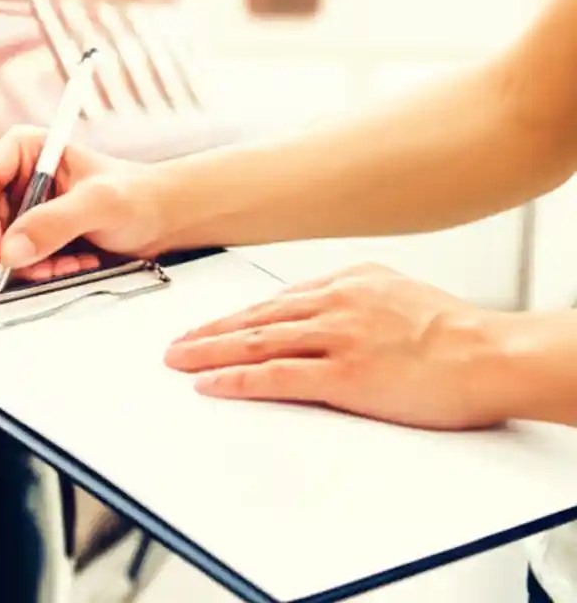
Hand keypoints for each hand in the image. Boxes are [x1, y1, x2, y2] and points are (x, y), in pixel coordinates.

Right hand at [0, 126, 159, 280]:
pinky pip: (17, 263)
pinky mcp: (30, 237)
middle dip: (10, 249)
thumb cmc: (137, 195)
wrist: (160, 220)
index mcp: (23, 150)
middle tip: (40, 266)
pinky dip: (41, 272)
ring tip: (71, 262)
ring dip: (31, 265)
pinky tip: (73, 264)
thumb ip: (54, 223)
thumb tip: (11, 250)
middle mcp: (15, 178)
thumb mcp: (99, 204)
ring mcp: (20, 210)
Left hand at [164, 263, 515, 429]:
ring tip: (178, 361)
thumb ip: (355, 298)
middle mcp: (335, 303)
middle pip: (255, 317)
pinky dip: (236, 380)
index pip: (276, 299)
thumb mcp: (397, 294)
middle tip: (175, 344)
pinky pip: (275, 376)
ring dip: (209, 352)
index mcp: (348, 282)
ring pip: (256, 342)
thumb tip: (322, 308)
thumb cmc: (454, 333)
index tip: (210, 325)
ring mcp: (336, 337)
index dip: (237, 315)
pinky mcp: (343, 374)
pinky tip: (209, 384)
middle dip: (209, 332)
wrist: (491, 354)